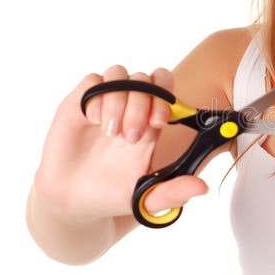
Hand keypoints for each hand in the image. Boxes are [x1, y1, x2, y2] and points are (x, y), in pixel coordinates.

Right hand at [34, 65, 206, 222]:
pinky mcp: (79, 104)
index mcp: (149, 124)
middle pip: (145, 78)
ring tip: (111, 132)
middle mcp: (128, 107)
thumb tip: (203, 188)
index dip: (166, 97)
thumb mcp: (145, 197)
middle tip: (131, 136)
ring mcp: (104, 103)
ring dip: (119, 99)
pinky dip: (96, 96)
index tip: (158, 123)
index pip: (165, 88)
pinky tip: (94, 121)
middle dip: (142, 103)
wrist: (71, 200)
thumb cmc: (110, 194)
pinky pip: (92, 81)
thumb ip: (174, 192)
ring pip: (119, 74)